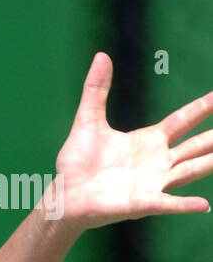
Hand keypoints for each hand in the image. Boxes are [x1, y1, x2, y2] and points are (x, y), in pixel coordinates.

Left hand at [52, 52, 212, 230]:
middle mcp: (157, 161)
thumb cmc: (77, 163)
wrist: (63, 195)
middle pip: (197, 145)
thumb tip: (101, 55)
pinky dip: (184, 204)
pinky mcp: (140, 203)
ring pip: (191, 170)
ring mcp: (152, 182)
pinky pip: (167, 203)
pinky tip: (203, 205)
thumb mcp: (87, 121)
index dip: (205, 106)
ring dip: (210, 163)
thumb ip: (96, 90)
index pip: (184, 119)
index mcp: (149, 141)